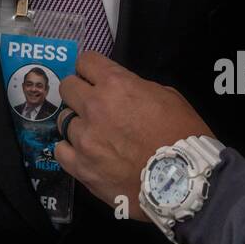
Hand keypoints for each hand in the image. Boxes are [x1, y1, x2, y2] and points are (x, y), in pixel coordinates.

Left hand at [55, 52, 213, 219]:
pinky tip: (84, 154)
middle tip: (92, 105)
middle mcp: (94, 107)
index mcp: (116, 85)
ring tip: (96, 137)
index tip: (94, 77)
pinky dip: (71, 151)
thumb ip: (138, 88)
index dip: (91, 68)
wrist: (183, 182)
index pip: (86, 61)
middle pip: (68, 87)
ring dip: (79, 125)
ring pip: (65, 121)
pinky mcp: (80, 167)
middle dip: (78, 92)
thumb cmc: (183, 137)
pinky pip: (61, 151)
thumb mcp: (168, 97)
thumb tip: (124, 92)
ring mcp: (84, 138)